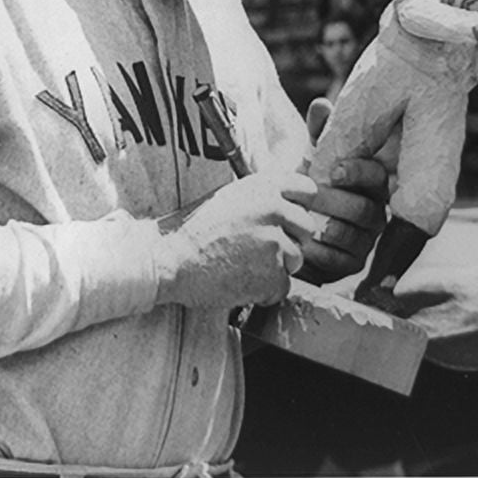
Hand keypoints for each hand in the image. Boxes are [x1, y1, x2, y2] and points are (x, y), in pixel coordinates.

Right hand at [158, 172, 318, 308]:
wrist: (170, 260)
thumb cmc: (194, 230)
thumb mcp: (229, 197)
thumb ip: (261, 197)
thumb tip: (287, 203)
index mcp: (264, 186)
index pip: (307, 190)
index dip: (299, 206)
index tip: (290, 219)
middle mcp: (274, 208)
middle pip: (306, 228)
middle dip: (290, 240)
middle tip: (260, 249)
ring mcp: (275, 241)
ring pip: (296, 259)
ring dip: (277, 267)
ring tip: (244, 266)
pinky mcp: (272, 272)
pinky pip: (283, 286)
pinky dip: (266, 291)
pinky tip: (242, 283)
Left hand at [298, 98, 388, 282]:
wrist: (289, 217)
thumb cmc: (307, 180)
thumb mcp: (310, 153)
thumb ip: (318, 130)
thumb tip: (321, 104)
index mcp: (371, 182)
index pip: (377, 176)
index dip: (358, 173)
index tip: (334, 170)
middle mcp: (376, 212)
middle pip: (366, 209)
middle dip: (335, 202)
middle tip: (306, 195)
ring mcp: (366, 240)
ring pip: (356, 237)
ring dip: (329, 228)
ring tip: (306, 220)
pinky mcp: (351, 264)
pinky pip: (343, 263)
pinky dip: (322, 254)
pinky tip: (303, 245)